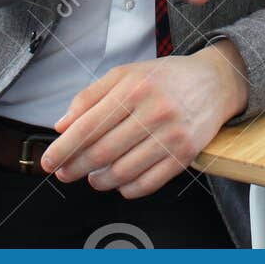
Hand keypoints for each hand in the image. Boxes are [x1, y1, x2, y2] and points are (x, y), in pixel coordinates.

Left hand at [40, 40, 248, 197]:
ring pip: (122, 173)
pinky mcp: (185, 155)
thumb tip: (62, 126)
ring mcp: (172, 136)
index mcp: (134, 89)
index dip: (62, 149)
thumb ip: (90, 96)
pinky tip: (120, 181)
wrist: (215, 82)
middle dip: (75, 168)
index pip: (88, 127)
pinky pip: (147, 184)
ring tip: (94, 176)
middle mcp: (154, 112)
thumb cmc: (166, 78)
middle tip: (65, 172)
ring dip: (99, 181)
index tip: (49, 161)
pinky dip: (126, 189)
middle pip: (101, 153)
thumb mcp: (125, 74)